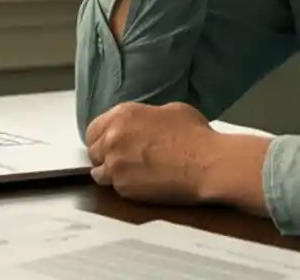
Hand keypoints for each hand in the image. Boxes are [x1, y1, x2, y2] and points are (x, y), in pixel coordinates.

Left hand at [85, 101, 217, 204]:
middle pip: (93, 151)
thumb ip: (147, 116)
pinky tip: (140, 183)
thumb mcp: (171, 110)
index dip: (102, 137)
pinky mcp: (124, 188)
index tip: (110, 143)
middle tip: (121, 159)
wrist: (206, 164)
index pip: (94, 129)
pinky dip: (124, 187)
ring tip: (129, 174)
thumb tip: (145, 124)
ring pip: (99, 173)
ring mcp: (116, 165)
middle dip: (104, 155)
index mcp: (123, 115)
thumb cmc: (195, 136)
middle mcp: (113, 138)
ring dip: (110, 173)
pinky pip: (115, 189)